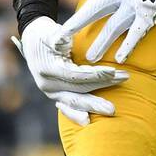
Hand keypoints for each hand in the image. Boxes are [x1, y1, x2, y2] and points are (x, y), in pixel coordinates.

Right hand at [13, 15, 128, 125]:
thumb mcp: (52, 32)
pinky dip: (77, 114)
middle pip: (77, 91)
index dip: (95, 75)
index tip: (113, 71)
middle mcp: (47, 84)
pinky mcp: (55, 95)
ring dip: (93, 106)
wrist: (33, 42)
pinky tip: (88, 122)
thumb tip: (63, 41)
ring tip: (111, 110)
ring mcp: (50, 92)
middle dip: (101, 88)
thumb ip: (58, 38)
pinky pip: (67, 107)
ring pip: (74, 102)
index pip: (75, 75)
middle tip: (122, 85)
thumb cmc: (47, 34)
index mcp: (48, 69)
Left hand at [58, 0, 155, 62]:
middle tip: (74, 50)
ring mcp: (139, 8)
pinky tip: (121, 58)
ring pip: (118, 30)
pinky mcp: (153, 14)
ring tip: (92, 59)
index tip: (65, 30)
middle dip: (88, 36)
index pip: (93, 6)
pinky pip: (139, 33)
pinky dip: (129, 45)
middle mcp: (125, 0)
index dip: (78, 19)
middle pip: (103, 22)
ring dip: (104, 44)